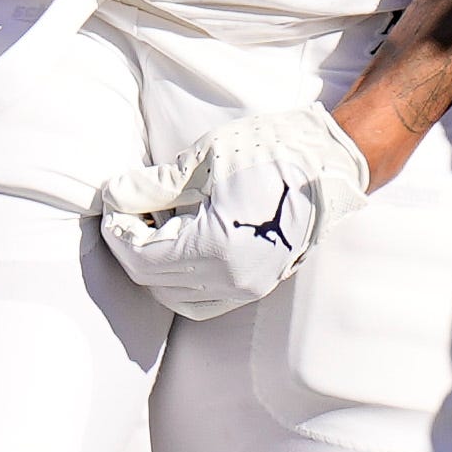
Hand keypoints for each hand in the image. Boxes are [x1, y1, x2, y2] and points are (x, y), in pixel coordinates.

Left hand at [95, 103, 367, 318]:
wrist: (338, 162)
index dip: (118, 228)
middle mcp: (232, 279)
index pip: (140, 254)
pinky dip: (180, 280)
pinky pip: (202, 300)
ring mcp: (248, 287)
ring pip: (172, 293)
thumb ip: (154, 184)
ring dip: (154, 263)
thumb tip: (113, 195)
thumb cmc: (276, 151)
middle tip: (130, 205)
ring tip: (158, 222)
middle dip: (131, 242)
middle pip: (151, 276)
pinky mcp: (259, 285)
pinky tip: (183, 245)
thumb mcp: (208, 158)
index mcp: (217, 248)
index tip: (114, 198)